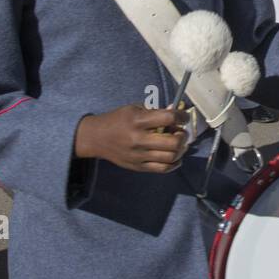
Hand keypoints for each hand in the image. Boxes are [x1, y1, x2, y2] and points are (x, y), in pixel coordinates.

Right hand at [74, 105, 190, 172]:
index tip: (183, 116)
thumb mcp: (134, 109)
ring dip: (181, 149)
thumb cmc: (117, 120)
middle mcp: (139, 139)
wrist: (96, 138)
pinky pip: (163, 169)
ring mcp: (138, 156)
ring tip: (177, 143)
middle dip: (182, 136)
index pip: (168, 118)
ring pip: (171, 157)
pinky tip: (175, 156)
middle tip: (180, 132)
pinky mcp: (138, 167)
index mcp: (138, 121)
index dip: (181, 116)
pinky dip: (175, 163)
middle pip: (173, 142)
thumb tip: (176, 111)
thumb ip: (155, 111)